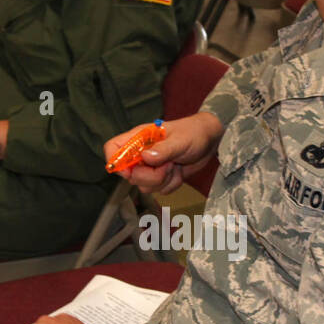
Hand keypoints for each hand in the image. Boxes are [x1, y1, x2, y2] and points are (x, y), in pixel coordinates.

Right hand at [103, 110, 223, 196]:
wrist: (210, 140)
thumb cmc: (193, 133)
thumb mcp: (180, 140)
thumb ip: (163, 149)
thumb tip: (146, 158)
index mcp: (139, 138)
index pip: (113, 148)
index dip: (115, 162)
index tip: (130, 171)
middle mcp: (141, 153)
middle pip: (129, 174)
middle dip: (150, 176)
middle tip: (168, 165)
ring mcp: (150, 167)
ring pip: (144, 185)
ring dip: (163, 181)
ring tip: (175, 166)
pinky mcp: (161, 177)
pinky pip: (159, 190)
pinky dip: (171, 184)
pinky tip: (179, 171)